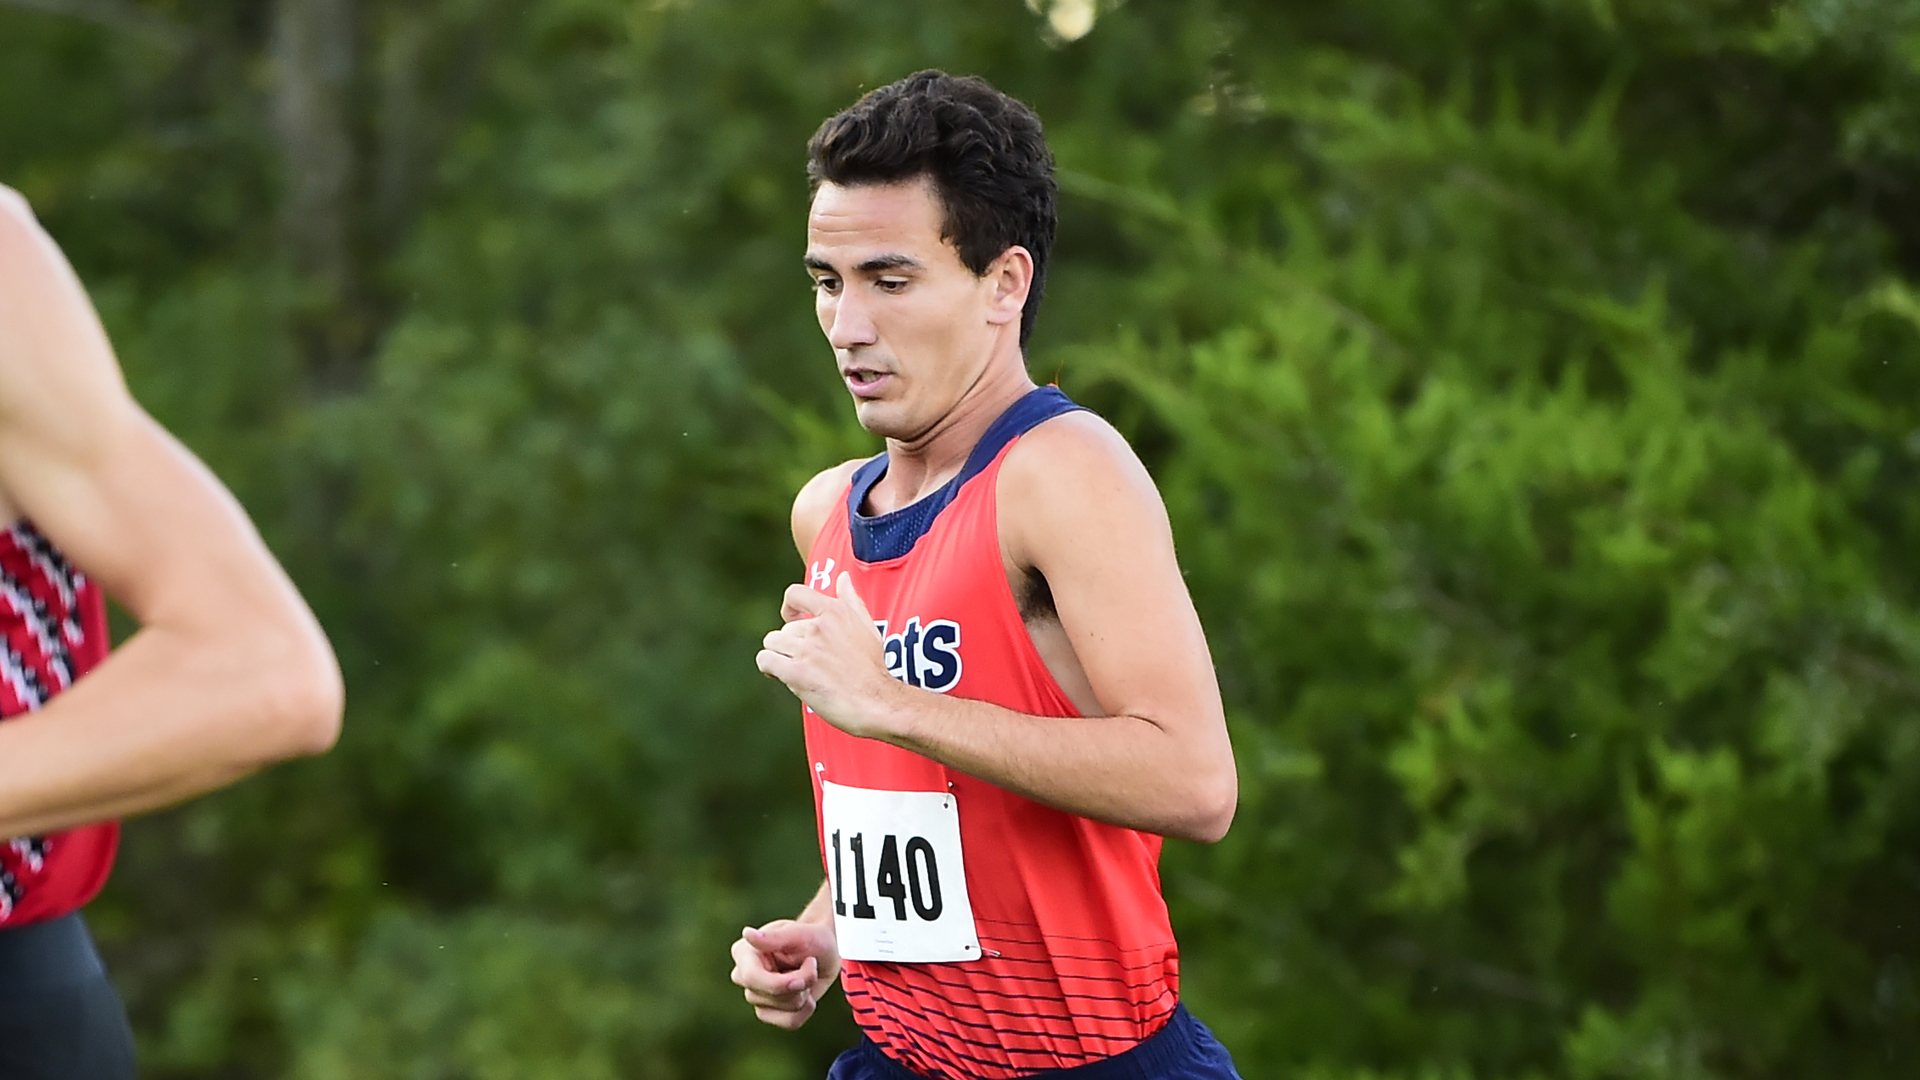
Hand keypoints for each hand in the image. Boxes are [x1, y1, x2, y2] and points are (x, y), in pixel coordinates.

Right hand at [729, 919, 841, 1029]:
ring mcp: (755, 996)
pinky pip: (790, 1022)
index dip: (782, 983)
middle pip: (773, 996)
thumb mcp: (798, 934)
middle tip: (811, 963)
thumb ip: (774, 938)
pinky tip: (807, 993)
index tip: (808, 968)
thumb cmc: (811, 938)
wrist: (824, 952)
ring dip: (804, 994)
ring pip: (784, 1012)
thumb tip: (747, 934)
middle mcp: (744, 976)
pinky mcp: (768, 1012)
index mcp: (744, 952)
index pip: (753, 978)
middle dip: (801, 983)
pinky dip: (806, 1010)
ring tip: (806, 975)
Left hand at [757, 572, 900, 738]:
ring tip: (794, 668)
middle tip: (808, 662)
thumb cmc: (872, 668)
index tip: (792, 618)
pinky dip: (769, 667)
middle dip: (791, 645)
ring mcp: (806, 650)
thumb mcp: (867, 627)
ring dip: (779, 656)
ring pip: (772, 643)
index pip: (796, 594)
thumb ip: (852, 600)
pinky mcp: (796, 672)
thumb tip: (844, 578)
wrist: (876, 702)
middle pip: (784, 629)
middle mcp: (819, 627)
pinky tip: (781, 675)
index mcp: (835, 613)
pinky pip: (765, 660)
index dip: (789, 607)